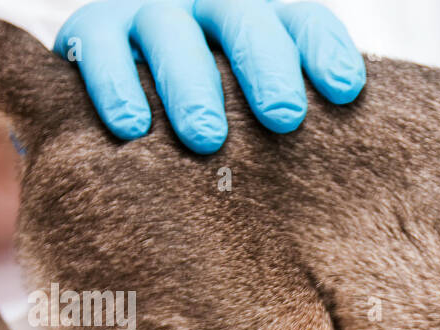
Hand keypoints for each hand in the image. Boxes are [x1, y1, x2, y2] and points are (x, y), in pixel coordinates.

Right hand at [54, 0, 364, 153]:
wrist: (128, 85)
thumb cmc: (226, 122)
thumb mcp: (263, 119)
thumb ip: (293, 130)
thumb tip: (345, 199)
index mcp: (263, 21)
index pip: (301, 19)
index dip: (323, 48)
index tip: (345, 89)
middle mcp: (208, 7)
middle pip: (240, 17)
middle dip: (264, 64)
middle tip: (284, 117)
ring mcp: (150, 13)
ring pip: (169, 32)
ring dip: (189, 84)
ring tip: (208, 139)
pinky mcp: (94, 30)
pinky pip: (99, 47)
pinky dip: (115, 84)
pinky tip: (132, 129)